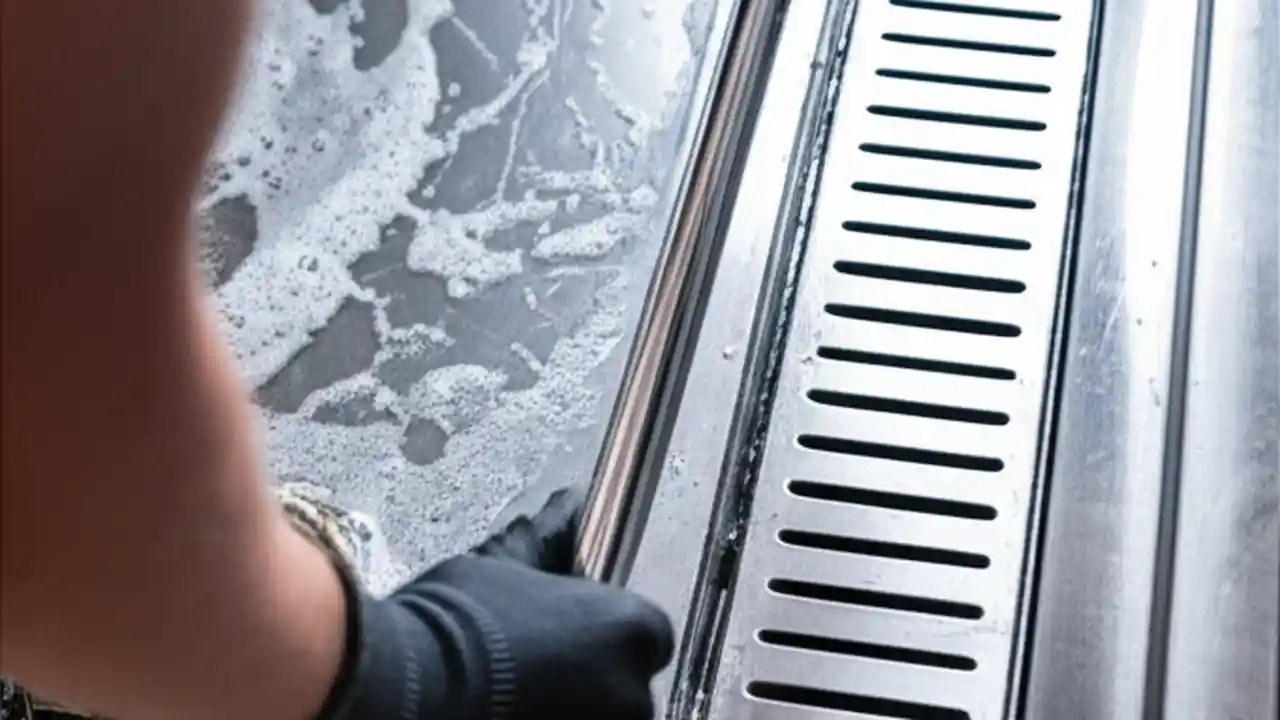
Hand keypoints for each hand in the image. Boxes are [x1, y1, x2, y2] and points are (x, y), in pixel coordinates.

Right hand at [320, 489, 674, 719]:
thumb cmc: (458, 622)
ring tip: (517, 693)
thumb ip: (547, 546)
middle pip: (627, 686)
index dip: (606, 635)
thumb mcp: (505, 563)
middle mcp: (634, 691)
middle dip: (590, 678)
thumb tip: (568, 506)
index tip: (570, 636)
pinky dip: (547, 719)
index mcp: (634, 629)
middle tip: (536, 667)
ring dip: (571, 704)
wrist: (408, 684)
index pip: (648, 636)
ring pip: (600, 714)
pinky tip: (509, 708)